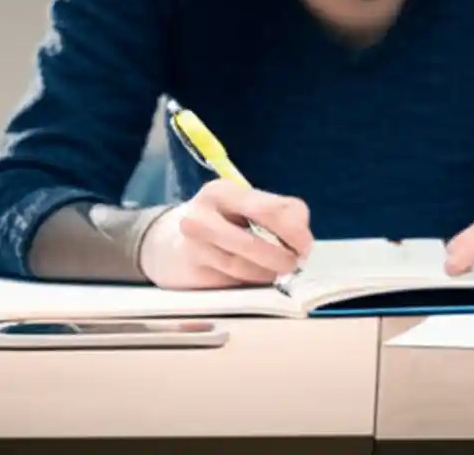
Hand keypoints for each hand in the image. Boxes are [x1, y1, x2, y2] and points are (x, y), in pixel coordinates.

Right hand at [138, 178, 312, 289]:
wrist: (168, 242)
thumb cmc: (221, 222)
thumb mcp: (246, 207)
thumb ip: (281, 214)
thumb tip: (302, 241)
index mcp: (223, 191)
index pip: (271, 210)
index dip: (296, 232)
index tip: (305, 246)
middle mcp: (203, 215)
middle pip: (257, 240)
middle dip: (283, 256)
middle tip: (294, 263)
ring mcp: (194, 245)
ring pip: (245, 266)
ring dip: (268, 272)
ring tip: (275, 271)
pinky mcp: (192, 271)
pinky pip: (232, 280)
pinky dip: (251, 281)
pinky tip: (256, 277)